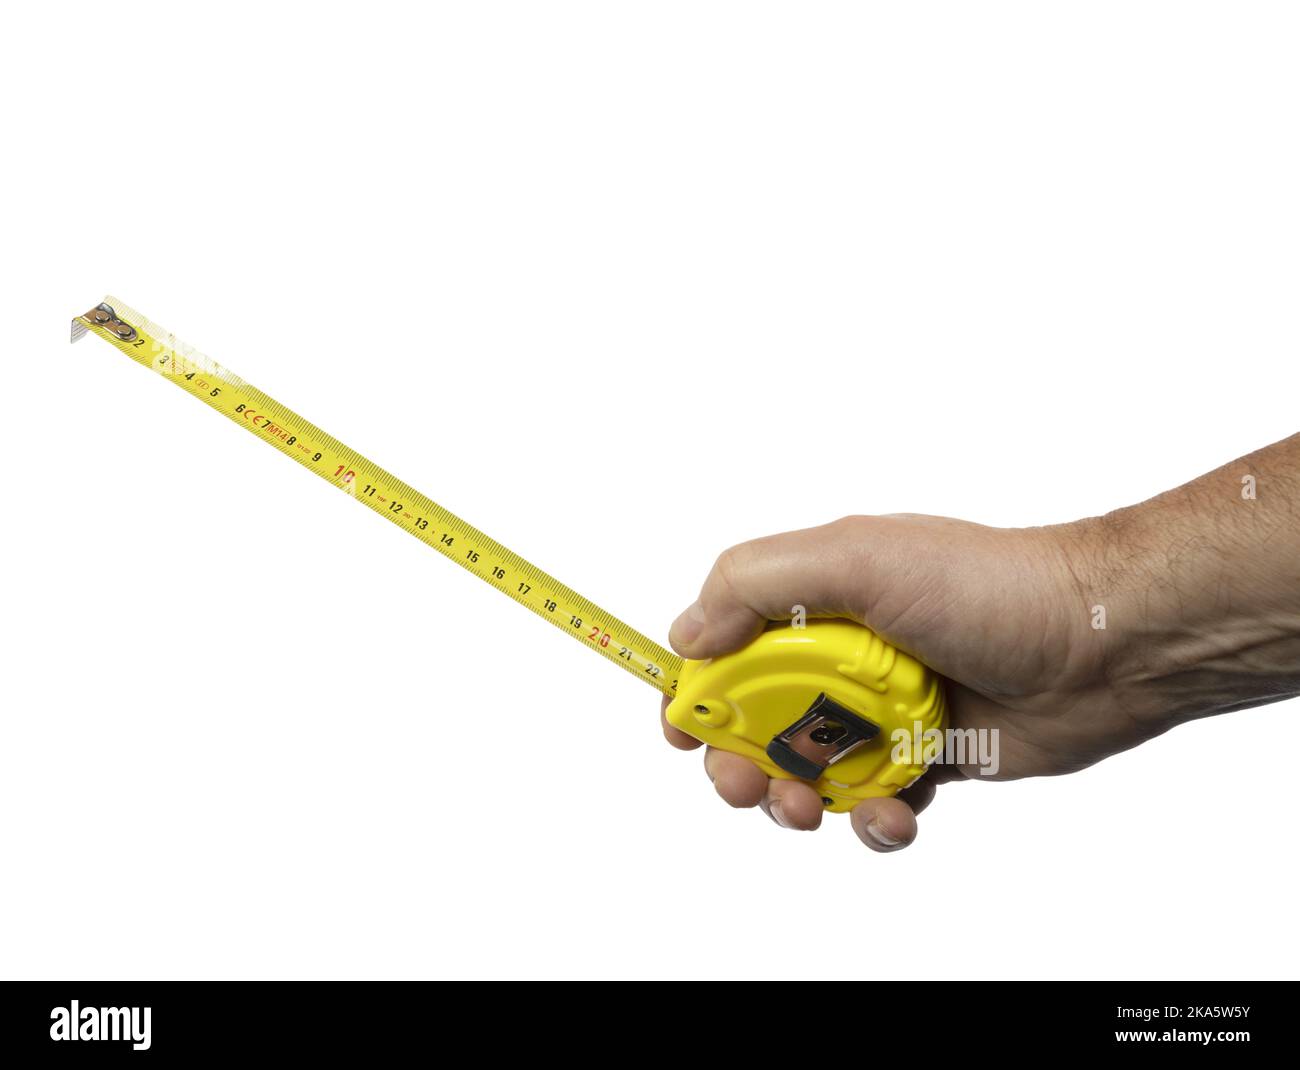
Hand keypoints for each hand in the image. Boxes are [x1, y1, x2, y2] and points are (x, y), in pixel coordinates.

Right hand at [660, 514, 1167, 850]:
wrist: (1101, 644)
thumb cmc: (984, 586)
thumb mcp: (858, 557)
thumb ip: (757, 582)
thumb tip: (688, 636)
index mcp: (816, 601)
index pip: (728, 644)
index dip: (697, 688)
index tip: (682, 726)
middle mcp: (841, 656)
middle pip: (755, 722)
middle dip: (736, 762)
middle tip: (744, 784)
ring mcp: (882, 710)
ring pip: (807, 772)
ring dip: (794, 800)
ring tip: (812, 807)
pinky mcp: (926, 759)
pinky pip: (874, 804)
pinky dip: (872, 821)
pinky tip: (892, 815)